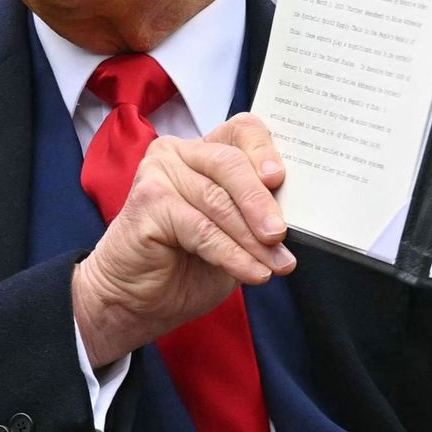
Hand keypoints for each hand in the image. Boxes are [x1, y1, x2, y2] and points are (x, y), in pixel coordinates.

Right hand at [71, 113, 293, 366]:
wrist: (137, 300)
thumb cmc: (187, 263)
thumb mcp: (235, 234)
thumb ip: (257, 215)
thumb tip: (295, 215)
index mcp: (205, 152)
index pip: (243, 131)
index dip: (265, 151)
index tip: (281, 179)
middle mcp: (179, 153)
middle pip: (231, 164)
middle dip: (261, 203)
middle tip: (280, 234)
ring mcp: (159, 173)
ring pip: (218, 201)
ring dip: (251, 239)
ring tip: (275, 264)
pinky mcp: (147, 201)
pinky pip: (200, 228)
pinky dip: (231, 254)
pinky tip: (252, 272)